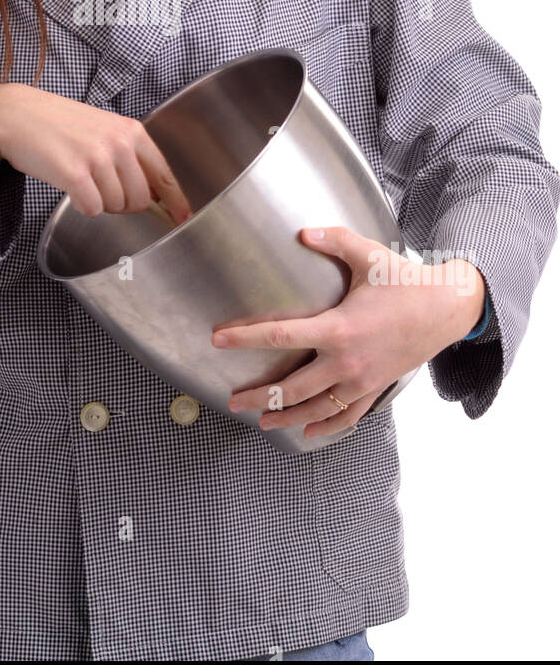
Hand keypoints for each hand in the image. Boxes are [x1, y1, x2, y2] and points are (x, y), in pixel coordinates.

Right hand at [0, 83, 192, 223]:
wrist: (18, 115)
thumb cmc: (60, 124)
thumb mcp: (104, 129)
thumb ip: (130, 155)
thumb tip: (153, 193)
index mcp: (132, 131)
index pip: (164, 174)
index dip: (176, 200)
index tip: (182, 216)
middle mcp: (119, 143)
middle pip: (140, 199)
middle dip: (123, 204)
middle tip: (101, 188)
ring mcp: (97, 158)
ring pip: (115, 206)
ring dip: (99, 202)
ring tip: (82, 180)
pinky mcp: (75, 174)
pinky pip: (92, 209)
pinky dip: (82, 206)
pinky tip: (71, 188)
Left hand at [211, 224, 485, 439]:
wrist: (447, 309)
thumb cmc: (405, 282)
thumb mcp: (367, 255)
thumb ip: (332, 240)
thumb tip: (302, 232)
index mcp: (337, 328)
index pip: (280, 335)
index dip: (245, 338)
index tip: (218, 340)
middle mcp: (345, 362)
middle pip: (291, 387)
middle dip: (259, 396)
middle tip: (232, 400)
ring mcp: (361, 380)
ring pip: (316, 409)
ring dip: (286, 418)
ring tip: (261, 422)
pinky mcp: (375, 388)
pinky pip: (347, 416)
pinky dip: (326, 426)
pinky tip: (309, 432)